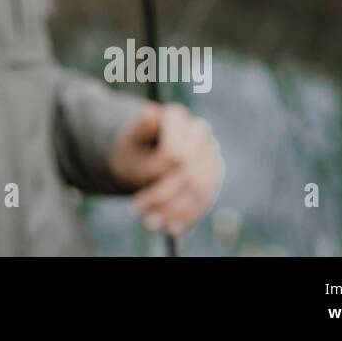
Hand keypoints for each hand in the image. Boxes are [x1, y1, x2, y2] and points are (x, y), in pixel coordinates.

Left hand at [108, 101, 222, 237]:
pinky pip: (206, 199)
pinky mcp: (213, 174)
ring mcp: (210, 155)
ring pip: (198, 190)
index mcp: (176, 116)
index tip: (134, 202)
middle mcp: (198, 132)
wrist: (142, 153)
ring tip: (151, 224)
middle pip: (187, 174)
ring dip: (175, 212)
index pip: (174, 154)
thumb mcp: (128, 140)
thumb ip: (139, 131)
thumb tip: (149, 112)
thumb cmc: (132, 146)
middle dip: (162, 201)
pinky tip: (171, 228)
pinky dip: (188, 216)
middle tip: (140, 217)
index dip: (155, 182)